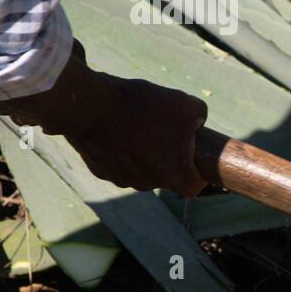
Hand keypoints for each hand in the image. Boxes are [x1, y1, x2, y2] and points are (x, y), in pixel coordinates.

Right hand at [0, 45, 208, 196]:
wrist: (90, 106)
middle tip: (167, 132)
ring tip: (140, 126)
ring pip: (142, 169)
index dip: (198, 173)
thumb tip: (196, 123)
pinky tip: (119, 129)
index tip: (196, 157)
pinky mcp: (100, 171)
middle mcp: (148, 184)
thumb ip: (199, 118)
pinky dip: (122, 151)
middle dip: (170, 157)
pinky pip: (119, 164)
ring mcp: (121, 179)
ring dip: (145, 153)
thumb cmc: (144, 107)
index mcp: (173, 175)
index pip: (193, 186)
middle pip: (166, 175)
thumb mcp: (187, 105)